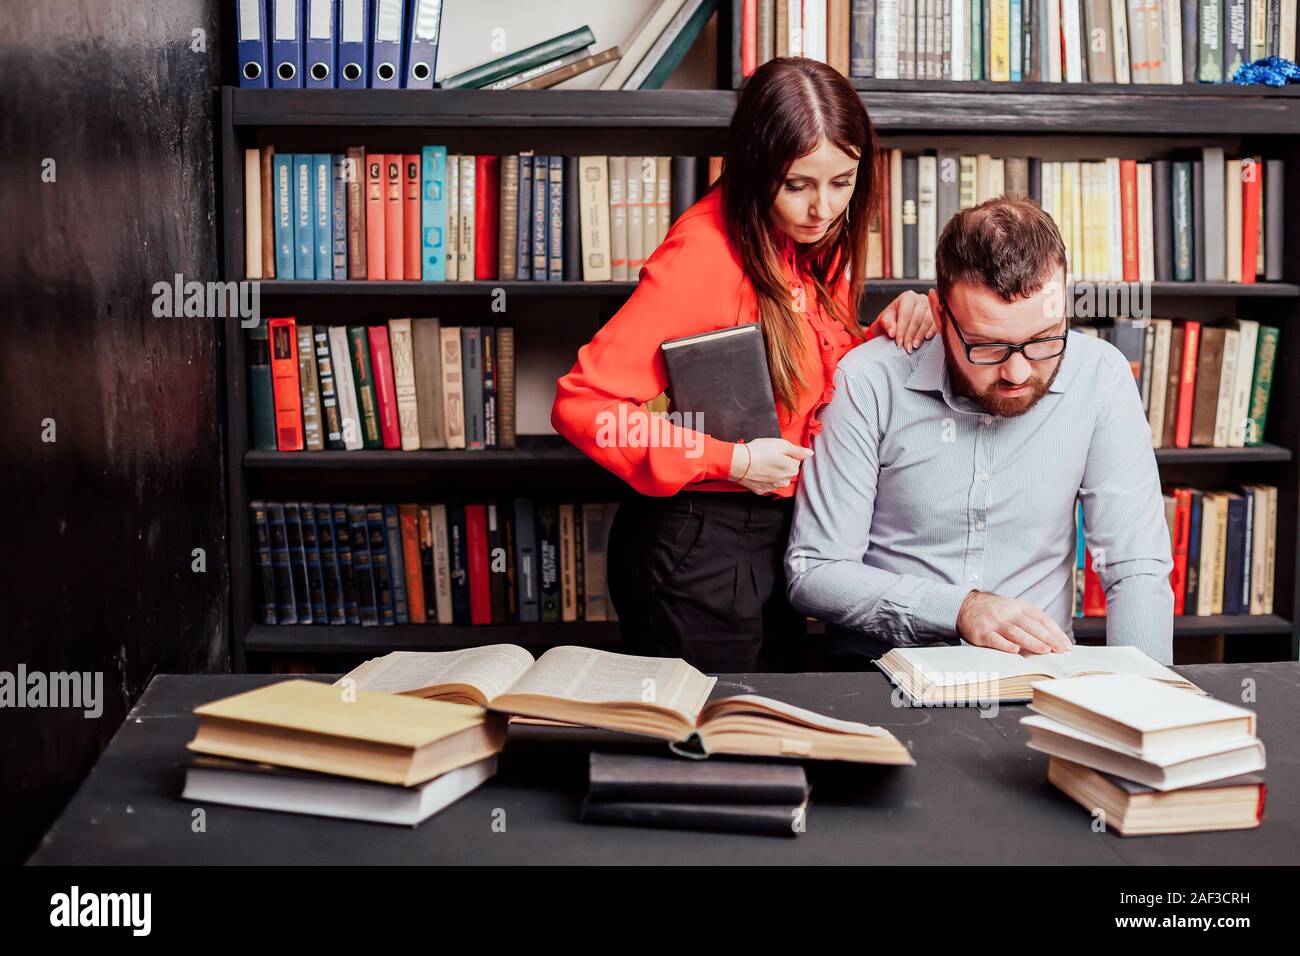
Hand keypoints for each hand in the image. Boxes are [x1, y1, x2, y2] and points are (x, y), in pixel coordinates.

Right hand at [729, 438, 813, 494]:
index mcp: (792, 469)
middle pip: (788, 471)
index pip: (796, 461)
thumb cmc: (758, 451)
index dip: (787, 454)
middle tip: (769, 456)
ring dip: (774, 472)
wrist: (738, 463)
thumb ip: (798, 450)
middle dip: (782, 464)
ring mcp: (773, 487)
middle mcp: (785, 481)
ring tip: (763, 463)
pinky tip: (758, 471)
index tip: (777, 451)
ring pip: (778, 478)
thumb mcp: (781, 445)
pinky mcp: (762, 490)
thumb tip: (810, 453)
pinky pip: (767, 484)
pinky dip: (764, 478)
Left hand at [868, 290, 937, 352]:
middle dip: (910, 335)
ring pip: (927, 321)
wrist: (899, 319)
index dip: (902, 329)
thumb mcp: (885, 320)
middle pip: (917, 318)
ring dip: (920, 335)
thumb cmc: (893, 318)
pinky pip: (936, 323)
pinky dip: (932, 331)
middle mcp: (920, 299)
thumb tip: (892, 332)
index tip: (899, 342)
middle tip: (907, 347)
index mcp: (907, 297)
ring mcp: (930, 306)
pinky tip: (926, 338)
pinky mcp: (937, 314)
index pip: (905, 314)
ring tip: (914, 345)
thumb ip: (887, 324)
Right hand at [956, 591, 1073, 654]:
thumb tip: (1053, 643)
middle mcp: (1008, 612)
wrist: (966, 605)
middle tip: (1060, 650)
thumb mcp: (1014, 610)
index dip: (1055, 632)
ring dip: (1031, 642)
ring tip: (1045, 651)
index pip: (1042, 619)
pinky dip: (1005, 645)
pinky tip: (1015, 651)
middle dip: (1048, 638)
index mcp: (1020, 606)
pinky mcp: (981, 631)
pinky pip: (994, 639)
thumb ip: (1031, 623)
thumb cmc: (995, 611)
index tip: (1066, 646)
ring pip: (1016, 632)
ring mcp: (995, 622)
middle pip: (1031, 626)